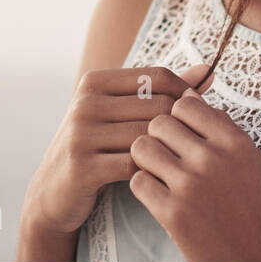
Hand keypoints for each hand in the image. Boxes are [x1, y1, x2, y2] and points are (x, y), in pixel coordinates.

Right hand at [23, 66, 195, 234]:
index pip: (156, 76)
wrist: (53, 191)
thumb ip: (162, 90)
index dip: (184, 93)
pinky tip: (160, 177)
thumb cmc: (97, 147)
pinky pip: (134, 164)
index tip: (196, 114)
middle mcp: (85, 103)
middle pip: (157, 105)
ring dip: (168, 149)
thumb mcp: (121, 113)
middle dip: (181, 125)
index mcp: (94, 81)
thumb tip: (207, 70)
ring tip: (180, 160)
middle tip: (195, 143)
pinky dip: (153, 170)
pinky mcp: (83, 166)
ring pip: (148, 135)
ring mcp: (81, 134)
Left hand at [128, 64, 260, 261]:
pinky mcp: (172, 212)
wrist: (256, 259)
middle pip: (160, 122)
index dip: (176, 116)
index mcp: (234, 142)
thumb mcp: (250, 161)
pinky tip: (157, 195)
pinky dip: (143, 188)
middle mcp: (212, 158)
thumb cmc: (253, 210)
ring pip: (142, 147)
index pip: (185, 104)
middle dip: (158, 137)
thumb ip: (221, 127)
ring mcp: (191, 185)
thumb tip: (189, 95)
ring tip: (158, 172)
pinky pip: (137, 181)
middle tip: (166, 155)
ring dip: (145, 159)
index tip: (180, 133)